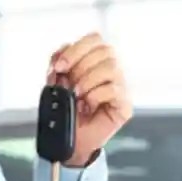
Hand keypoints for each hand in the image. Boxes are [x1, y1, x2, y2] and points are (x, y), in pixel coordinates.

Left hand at [47, 32, 132, 166]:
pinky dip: (95, 95)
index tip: (60, 66)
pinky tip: (87, 105)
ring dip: (87, 81)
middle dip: (80, 66)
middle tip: (67, 84)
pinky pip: (114, 89)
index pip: (95, 39)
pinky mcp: (125, 104)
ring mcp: (121, 86)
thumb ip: (58, 66)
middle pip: (105, 50)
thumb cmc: (68, 111)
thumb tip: (59, 58)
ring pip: (110, 68)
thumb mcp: (56, 84)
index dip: (76, 49)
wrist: (72, 141)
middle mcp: (112, 70)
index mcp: (96, 60)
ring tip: (76, 95)